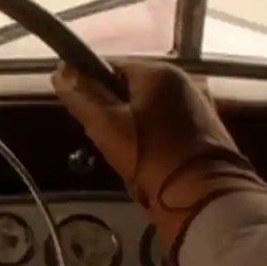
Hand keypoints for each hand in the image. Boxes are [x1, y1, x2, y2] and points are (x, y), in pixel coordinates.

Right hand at [51, 58, 266, 265]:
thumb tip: (61, 71)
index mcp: (160, 72)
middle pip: (130, 90)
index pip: (111, 66)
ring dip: (131, 130)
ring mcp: (198, 105)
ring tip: (126, 156)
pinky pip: (165, 127)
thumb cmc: (152, 157)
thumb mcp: (107, 127)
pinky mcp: (205, 130)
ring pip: (146, 111)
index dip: (91, 86)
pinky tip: (148, 162)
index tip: (85, 114)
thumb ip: (81, 96)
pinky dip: (152, 140)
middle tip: (106, 141)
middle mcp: (183, 81)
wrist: (205, 199)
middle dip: (113, 113)